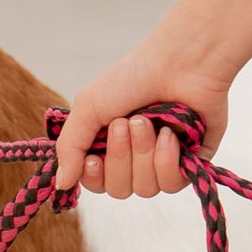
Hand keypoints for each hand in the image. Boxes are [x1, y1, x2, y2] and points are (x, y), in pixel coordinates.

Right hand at [55, 27, 234, 198]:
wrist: (180, 62)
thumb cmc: (133, 77)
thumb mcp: (89, 107)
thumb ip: (70, 147)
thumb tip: (61, 185)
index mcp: (109, 143)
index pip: (96, 182)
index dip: (94, 176)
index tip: (95, 157)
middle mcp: (136, 156)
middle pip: (119, 189)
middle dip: (121, 157)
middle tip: (126, 123)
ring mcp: (163, 160)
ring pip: (145, 189)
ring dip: (143, 154)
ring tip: (148, 122)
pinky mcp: (190, 162)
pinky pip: (172, 184)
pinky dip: (167, 160)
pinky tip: (169, 134)